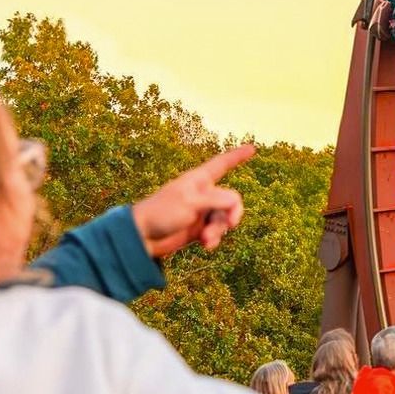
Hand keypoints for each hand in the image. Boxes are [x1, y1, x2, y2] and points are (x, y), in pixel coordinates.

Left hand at [132, 144, 255, 259]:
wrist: (142, 237)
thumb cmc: (162, 212)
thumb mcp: (191, 202)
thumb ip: (216, 200)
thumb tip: (236, 202)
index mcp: (199, 179)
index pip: (222, 163)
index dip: (237, 156)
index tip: (252, 148)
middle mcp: (203, 194)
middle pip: (231, 200)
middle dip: (233, 213)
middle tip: (231, 224)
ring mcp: (201, 212)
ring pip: (224, 219)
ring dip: (219, 230)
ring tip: (206, 240)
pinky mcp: (199, 229)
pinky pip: (216, 232)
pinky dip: (213, 239)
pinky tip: (206, 245)